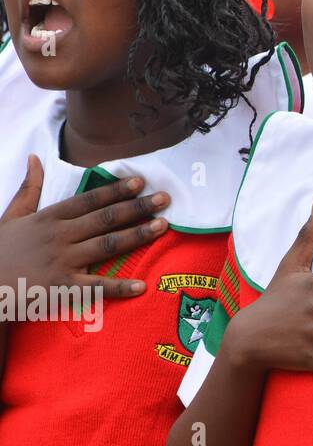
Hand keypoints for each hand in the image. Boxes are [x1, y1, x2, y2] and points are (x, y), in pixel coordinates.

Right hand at [0, 154, 169, 301]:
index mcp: (48, 218)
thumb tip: (36, 157)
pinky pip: (96, 287)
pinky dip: (119, 287)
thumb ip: (28, 188)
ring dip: (137, 235)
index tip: (140, 182)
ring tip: (162, 226)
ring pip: (107, 245)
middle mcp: (59, 236)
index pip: (88, 200)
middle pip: (104, 218)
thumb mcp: (11, 215)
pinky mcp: (61, 288)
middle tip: (165, 199)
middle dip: (137, 207)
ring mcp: (62, 261)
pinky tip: (142, 285)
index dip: (115, 190)